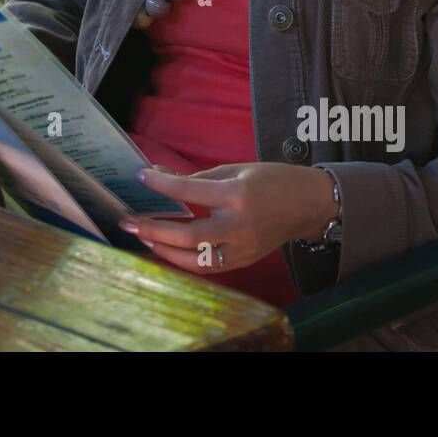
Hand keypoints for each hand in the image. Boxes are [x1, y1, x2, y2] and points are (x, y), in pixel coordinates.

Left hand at [120, 163, 335, 274]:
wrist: (308, 205)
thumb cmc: (273, 180)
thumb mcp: (237, 169)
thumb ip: (200, 178)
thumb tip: (163, 176)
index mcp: (237, 195)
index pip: (190, 192)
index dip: (162, 185)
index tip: (141, 177)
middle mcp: (238, 226)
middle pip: (188, 235)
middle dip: (155, 229)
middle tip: (129, 221)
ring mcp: (242, 248)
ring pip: (196, 258)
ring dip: (165, 249)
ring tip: (143, 236)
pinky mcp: (244, 261)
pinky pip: (209, 266)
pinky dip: (184, 259)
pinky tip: (167, 249)